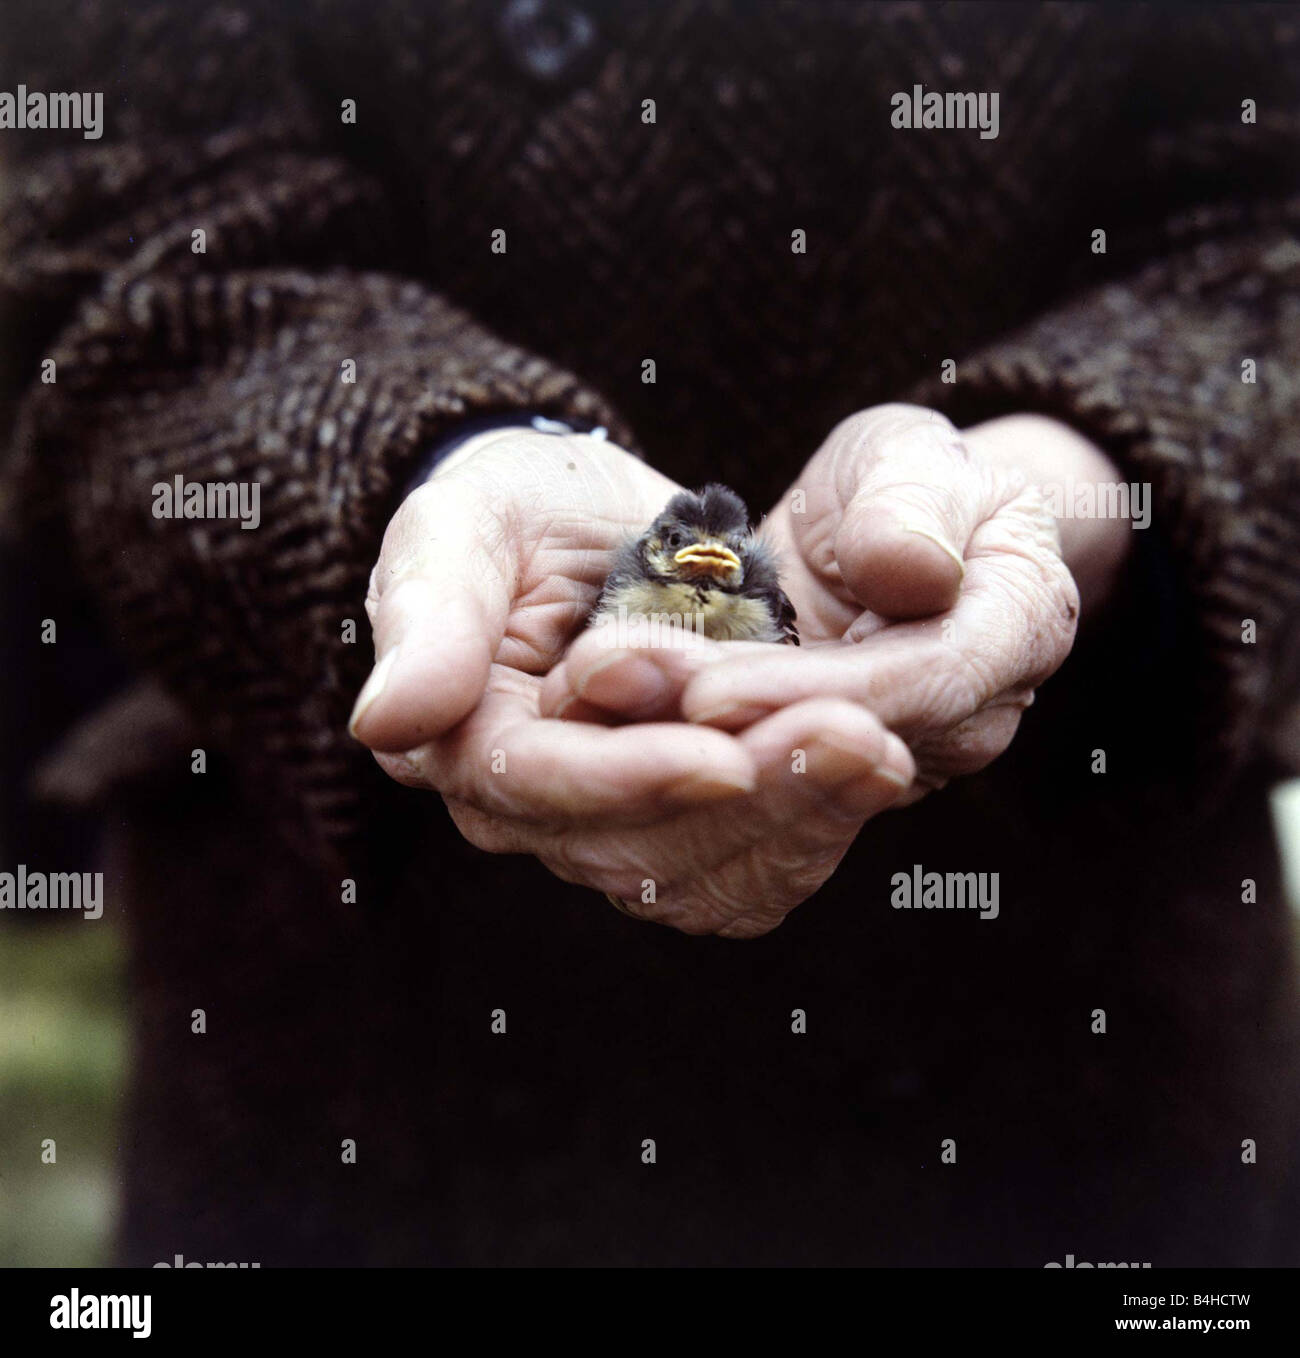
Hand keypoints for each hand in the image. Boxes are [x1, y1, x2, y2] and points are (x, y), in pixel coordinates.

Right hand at [349, 428, 914, 937]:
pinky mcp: (682, 832)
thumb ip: (430, 612)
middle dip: (747, 800)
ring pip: (702, 876)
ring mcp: (610, 829)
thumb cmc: (520, 506)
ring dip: (797, 820)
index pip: (537, 784)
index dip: (628, 778)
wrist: (593, 522)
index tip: (720, 757)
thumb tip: (388, 720)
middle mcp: (532, 809)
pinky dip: (813, 833)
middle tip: (854, 740)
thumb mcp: (465, 522)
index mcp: (463, 737)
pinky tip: (870, 775)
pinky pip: (747, 873)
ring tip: (879, 751)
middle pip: (635, 847)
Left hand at [546, 406, 1119, 802]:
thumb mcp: (919, 454)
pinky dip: (665, 814)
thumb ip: (915, 503)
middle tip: (617, 697)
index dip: (809, 695)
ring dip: (678, 788)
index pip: (919, 687)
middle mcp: (961, 724)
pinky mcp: (819, 794)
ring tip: (593, 711)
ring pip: (784, 831)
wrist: (889, 535)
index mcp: (1013, 629)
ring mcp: (889, 769)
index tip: (709, 689)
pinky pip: (746, 847)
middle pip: (842, 770)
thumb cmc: (909, 483)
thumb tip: (908, 569)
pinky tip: (595, 755)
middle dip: (724, 746)